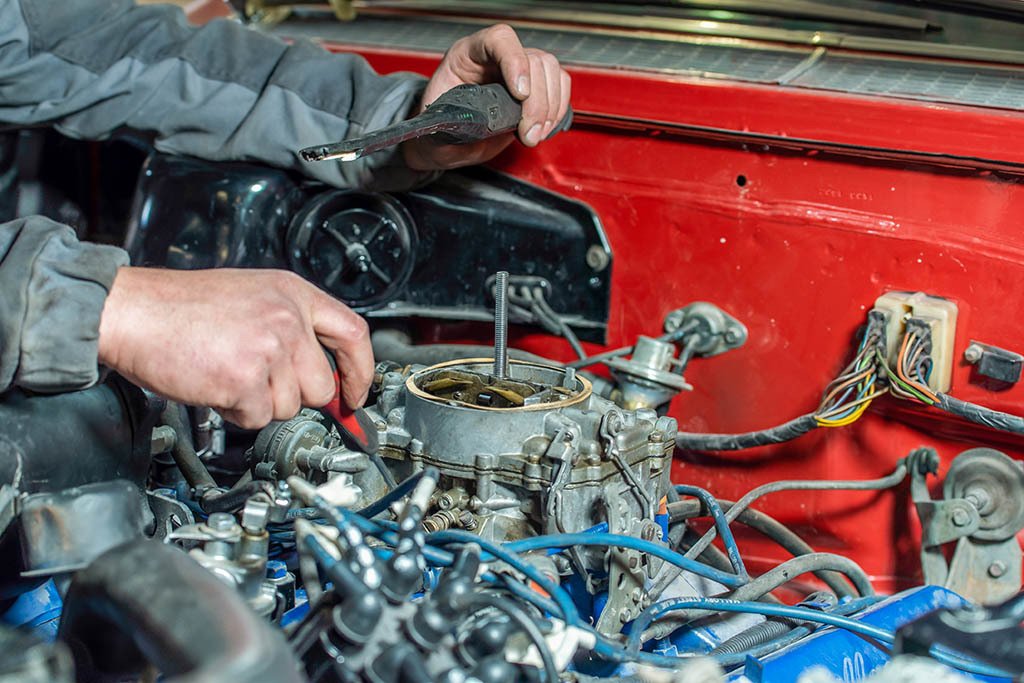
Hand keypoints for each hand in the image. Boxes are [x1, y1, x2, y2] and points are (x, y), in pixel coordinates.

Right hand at [98, 267, 372, 428]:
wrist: (135, 311)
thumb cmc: (182, 307)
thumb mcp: (253, 296)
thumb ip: (292, 326)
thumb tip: (323, 372)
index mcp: (293, 293)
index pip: (353, 334)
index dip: (361, 371)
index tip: (357, 394)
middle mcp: (288, 318)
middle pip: (321, 385)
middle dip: (293, 396)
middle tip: (259, 382)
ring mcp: (269, 349)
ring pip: (289, 406)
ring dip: (260, 402)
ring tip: (228, 372)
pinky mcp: (245, 380)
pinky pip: (258, 417)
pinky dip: (236, 411)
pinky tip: (215, 384)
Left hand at [403, 24, 570, 170]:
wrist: (447, 137)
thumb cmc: (440, 127)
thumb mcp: (436, 128)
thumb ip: (450, 129)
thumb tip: (471, 130)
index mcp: (467, 55)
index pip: (498, 40)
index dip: (515, 62)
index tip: (519, 94)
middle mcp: (496, 57)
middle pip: (533, 60)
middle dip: (536, 103)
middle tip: (528, 133)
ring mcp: (519, 69)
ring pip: (550, 71)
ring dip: (549, 109)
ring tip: (534, 135)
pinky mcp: (534, 87)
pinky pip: (559, 86)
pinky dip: (556, 111)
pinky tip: (543, 128)